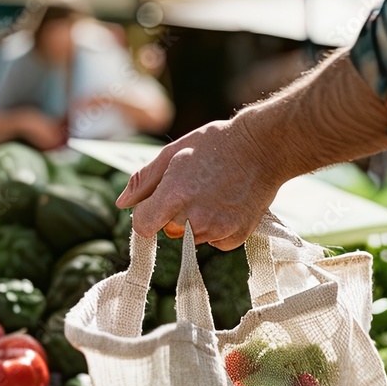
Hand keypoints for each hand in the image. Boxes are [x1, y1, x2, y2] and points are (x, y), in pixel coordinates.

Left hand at [116, 118, 281, 249]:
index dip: (146, 212)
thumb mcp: (173, 153)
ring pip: (191, 236)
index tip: (157, 201)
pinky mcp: (235, 237)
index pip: (142, 225)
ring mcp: (216, 230)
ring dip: (195, 221)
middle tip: (194, 187)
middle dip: (173, 213)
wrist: (264, 147)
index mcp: (173, 197)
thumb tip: (122, 203)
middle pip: (168, 230)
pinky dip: (216, 228)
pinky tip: (226, 203)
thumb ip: (144, 181)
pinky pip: (214, 241)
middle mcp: (193, 219)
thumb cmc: (215, 144)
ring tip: (213, 192)